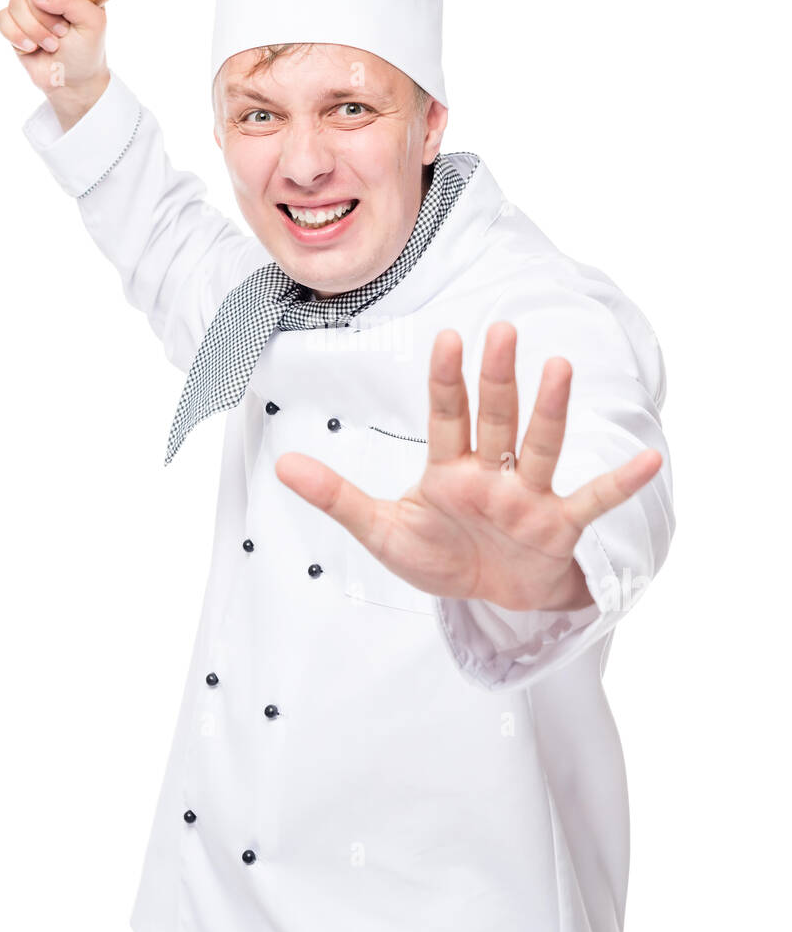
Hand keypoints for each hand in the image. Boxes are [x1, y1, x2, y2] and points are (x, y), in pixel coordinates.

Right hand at [0, 0, 108, 128]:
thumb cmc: (86, 49)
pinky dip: (17, 36)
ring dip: (34, 30)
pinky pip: (2, 18)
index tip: (66, 10)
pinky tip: (31, 48)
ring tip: (51, 45)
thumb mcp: (92, 24)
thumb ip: (71, 0)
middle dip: (46, 16)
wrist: (71, 81)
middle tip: (62, 34)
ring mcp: (29, 5)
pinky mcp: (13, 21)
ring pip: (15, 2)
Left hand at [274, 322, 662, 613]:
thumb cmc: (441, 557)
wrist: (489, 601)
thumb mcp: (382, 532)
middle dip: (496, 377)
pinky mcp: (558, 528)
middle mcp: (492, 473)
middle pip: (495, 418)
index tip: (447, 338)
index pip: (446, 416)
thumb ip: (337, 497)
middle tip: (501, 330)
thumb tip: (283, 464)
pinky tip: (648, 458)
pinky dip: (619, 483)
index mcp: (449, 469)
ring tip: (560, 368)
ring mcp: (528, 497)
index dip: (446, 380)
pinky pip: (592, 502)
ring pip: (541, 447)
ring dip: (551, 411)